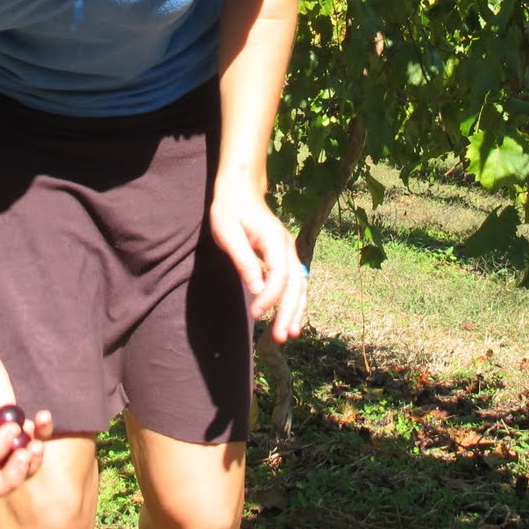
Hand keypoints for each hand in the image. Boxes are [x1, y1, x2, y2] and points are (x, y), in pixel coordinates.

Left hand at [208, 180, 307, 343]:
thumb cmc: (230, 210)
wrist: (241, 190)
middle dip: (289, 312)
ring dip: (295, 311)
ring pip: (300, 285)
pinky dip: (296, 302)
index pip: (280, 274)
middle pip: (295, 284)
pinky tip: (291, 320)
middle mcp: (287, 246)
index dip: (270, 296)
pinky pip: (296, 283)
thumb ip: (244, 260)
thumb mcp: (228, 232)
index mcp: (275, 238)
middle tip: (280, 338)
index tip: (255, 313)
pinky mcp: (285, 258)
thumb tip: (257, 289)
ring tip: (289, 335)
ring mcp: (289, 252)